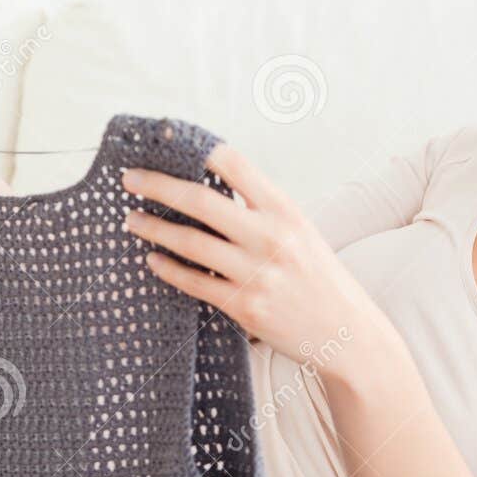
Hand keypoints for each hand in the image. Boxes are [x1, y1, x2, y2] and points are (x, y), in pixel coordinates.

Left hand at [120, 142, 388, 372]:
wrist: (347, 334)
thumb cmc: (320, 279)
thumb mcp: (301, 231)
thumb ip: (261, 210)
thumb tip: (210, 187)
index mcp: (285, 210)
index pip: (234, 164)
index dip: (196, 148)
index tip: (166, 142)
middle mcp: (271, 237)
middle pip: (200, 201)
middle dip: (158, 186)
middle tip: (129, 179)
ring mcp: (257, 274)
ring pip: (190, 243)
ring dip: (154, 229)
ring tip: (132, 220)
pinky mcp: (245, 307)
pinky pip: (195, 283)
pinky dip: (169, 269)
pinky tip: (153, 260)